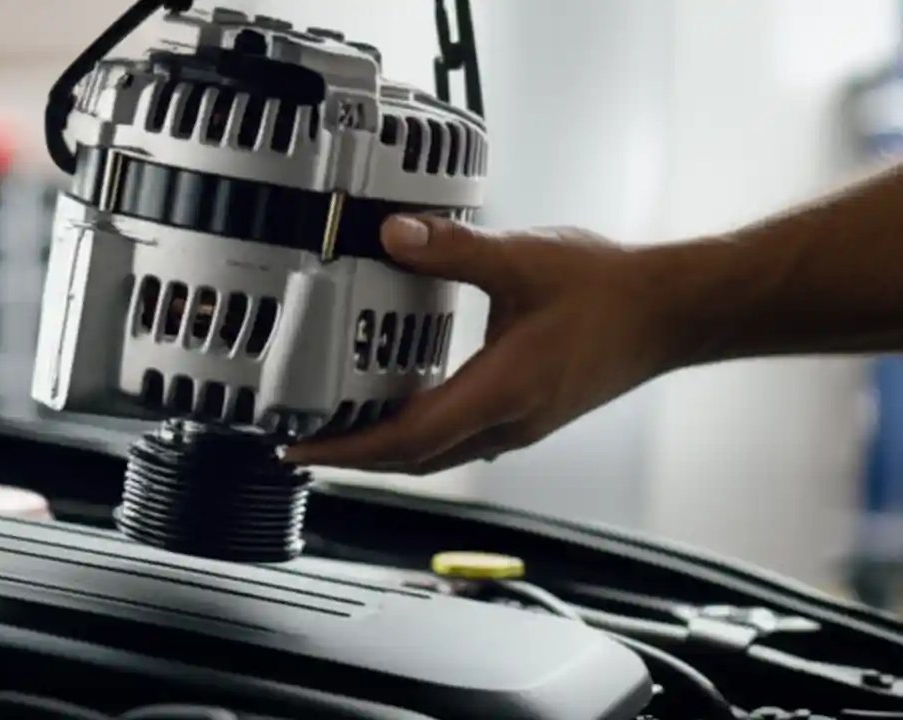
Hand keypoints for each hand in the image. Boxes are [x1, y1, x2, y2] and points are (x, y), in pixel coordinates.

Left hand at [285, 215, 679, 472]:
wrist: (671, 312)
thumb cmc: (609, 292)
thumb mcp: (523, 260)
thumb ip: (453, 249)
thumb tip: (393, 234)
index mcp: (501, 393)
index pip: (405, 441)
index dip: (346, 449)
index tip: (300, 449)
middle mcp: (508, 423)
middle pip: (413, 460)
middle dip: (354, 456)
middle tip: (304, 443)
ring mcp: (519, 426)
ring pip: (437, 455)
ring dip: (386, 450)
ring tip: (341, 432)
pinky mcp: (528, 416)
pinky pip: (459, 440)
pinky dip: (419, 436)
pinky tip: (403, 409)